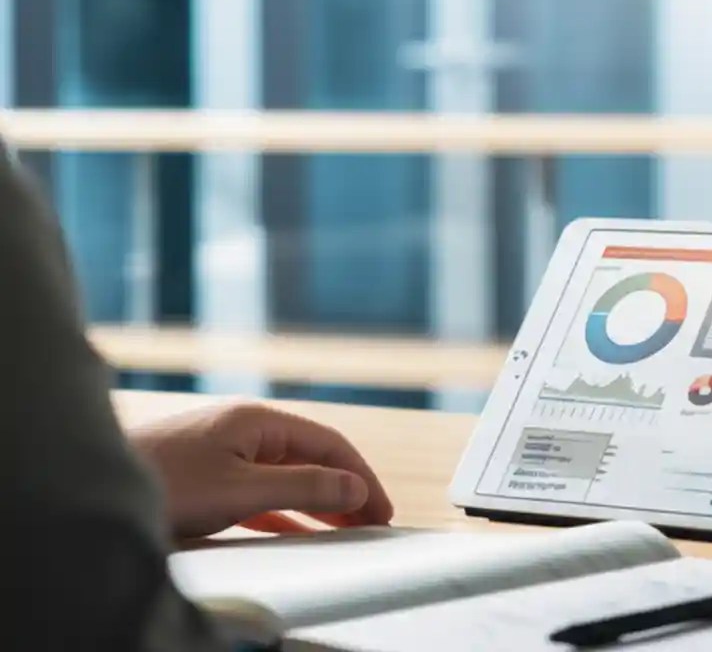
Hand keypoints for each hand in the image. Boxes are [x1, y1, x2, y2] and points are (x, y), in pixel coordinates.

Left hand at [129, 401, 394, 538]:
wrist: (91, 489)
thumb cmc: (162, 483)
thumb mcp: (242, 490)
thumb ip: (302, 488)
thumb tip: (354, 487)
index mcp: (256, 420)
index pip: (328, 443)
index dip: (361, 476)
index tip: (381, 509)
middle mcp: (243, 430)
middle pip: (311, 458)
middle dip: (345, 489)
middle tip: (374, 522)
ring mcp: (224, 452)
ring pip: (287, 475)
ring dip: (319, 501)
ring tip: (346, 528)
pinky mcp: (207, 477)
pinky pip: (261, 492)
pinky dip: (287, 511)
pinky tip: (298, 530)